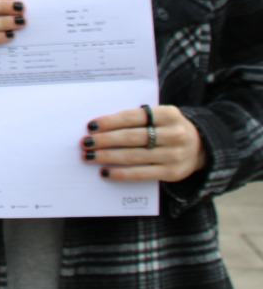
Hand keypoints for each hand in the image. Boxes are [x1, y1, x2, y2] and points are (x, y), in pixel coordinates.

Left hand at [82, 105, 206, 182]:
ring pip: (133, 156)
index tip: (91, 126)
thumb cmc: (167, 128)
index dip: (110, 121)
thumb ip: (136, 118)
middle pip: (131, 137)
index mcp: (169, 114)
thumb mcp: (159, 116)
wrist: (201, 147)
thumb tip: (99, 126)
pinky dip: (120, 173)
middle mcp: (174, 134)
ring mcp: (174, 155)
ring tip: (89, 156)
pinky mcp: (172, 173)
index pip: (133, 117)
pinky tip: (104, 172)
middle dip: (105, 140)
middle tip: (86, 142)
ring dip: (107, 156)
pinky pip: (141, 174)